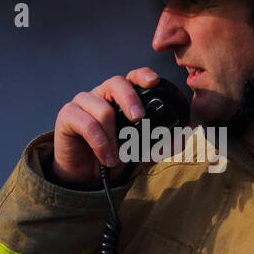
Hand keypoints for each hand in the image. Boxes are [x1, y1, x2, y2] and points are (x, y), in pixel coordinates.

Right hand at [50, 67, 160, 185]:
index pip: (133, 78)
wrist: (86, 178)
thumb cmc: (114, 158)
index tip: (154, 81)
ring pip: (102, 108)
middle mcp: (102, 95)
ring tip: (117, 157)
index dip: (143, 75)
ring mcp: (83, 103)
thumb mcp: (142, 154)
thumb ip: (162, 144)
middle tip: (139, 118)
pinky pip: (86, 123)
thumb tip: (186, 134)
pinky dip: (100, 143)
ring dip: (112, 137)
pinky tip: (106, 157)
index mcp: (121, 98)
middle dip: (130, 99)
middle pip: (116, 83)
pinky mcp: (67, 115)